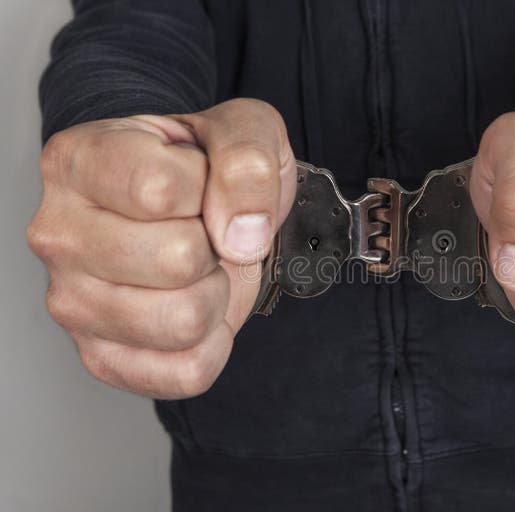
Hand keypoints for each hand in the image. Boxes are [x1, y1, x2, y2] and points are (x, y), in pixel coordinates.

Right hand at [27, 99, 295, 398]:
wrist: (191, 209)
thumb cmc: (205, 166)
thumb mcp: (243, 131)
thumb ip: (246, 160)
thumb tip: (240, 233)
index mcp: (79, 161)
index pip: (160, 190)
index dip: (210, 189)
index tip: (200, 183)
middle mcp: (58, 234)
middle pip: (178, 259)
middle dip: (216, 245)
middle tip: (200, 230)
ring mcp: (71, 303)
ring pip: (185, 321)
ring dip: (215, 293)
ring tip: (194, 266)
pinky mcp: (101, 357)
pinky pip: (187, 370)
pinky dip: (213, 341)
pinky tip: (193, 303)